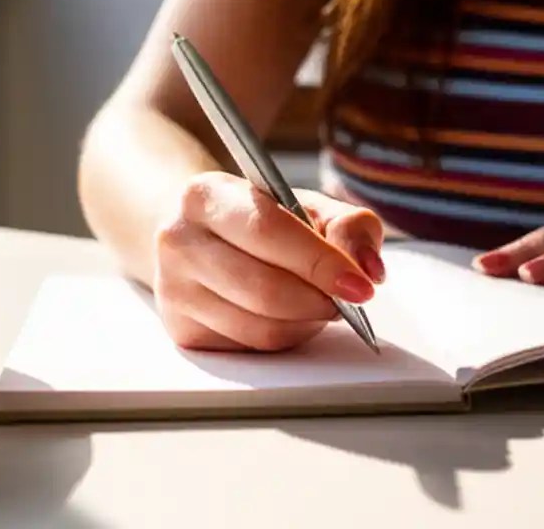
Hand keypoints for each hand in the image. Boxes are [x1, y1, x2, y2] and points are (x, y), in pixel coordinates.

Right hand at [153, 171, 384, 351]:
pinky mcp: (181, 330)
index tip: (360, 285)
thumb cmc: (258, 221)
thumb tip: (369, 270)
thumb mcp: (305, 207)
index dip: (320, 262)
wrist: (197, 235)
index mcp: (204, 196)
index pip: (266, 231)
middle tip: (347, 299)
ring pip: (261, 327)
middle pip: (264, 289)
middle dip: (318, 300)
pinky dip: (284, 337)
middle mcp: (178, 241)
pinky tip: (288, 316)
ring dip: (305, 322)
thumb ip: (348, 227)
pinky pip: (251, 348)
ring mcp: (174, 290)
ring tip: (317, 303)